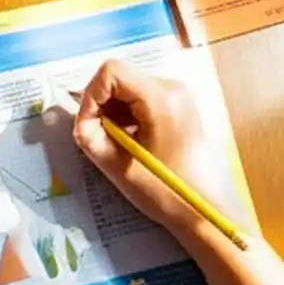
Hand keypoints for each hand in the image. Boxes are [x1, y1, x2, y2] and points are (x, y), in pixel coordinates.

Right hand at [74, 60, 224, 231]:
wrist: (204, 212)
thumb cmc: (165, 191)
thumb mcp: (117, 165)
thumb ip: (89, 136)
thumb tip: (78, 119)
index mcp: (162, 98)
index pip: (111, 72)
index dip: (90, 96)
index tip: (89, 124)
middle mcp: (172, 89)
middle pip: (118, 79)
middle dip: (100, 106)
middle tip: (101, 137)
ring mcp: (177, 97)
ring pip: (125, 89)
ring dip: (112, 113)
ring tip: (117, 144)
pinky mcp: (177, 107)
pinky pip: (138, 99)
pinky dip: (124, 116)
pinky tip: (130, 142)